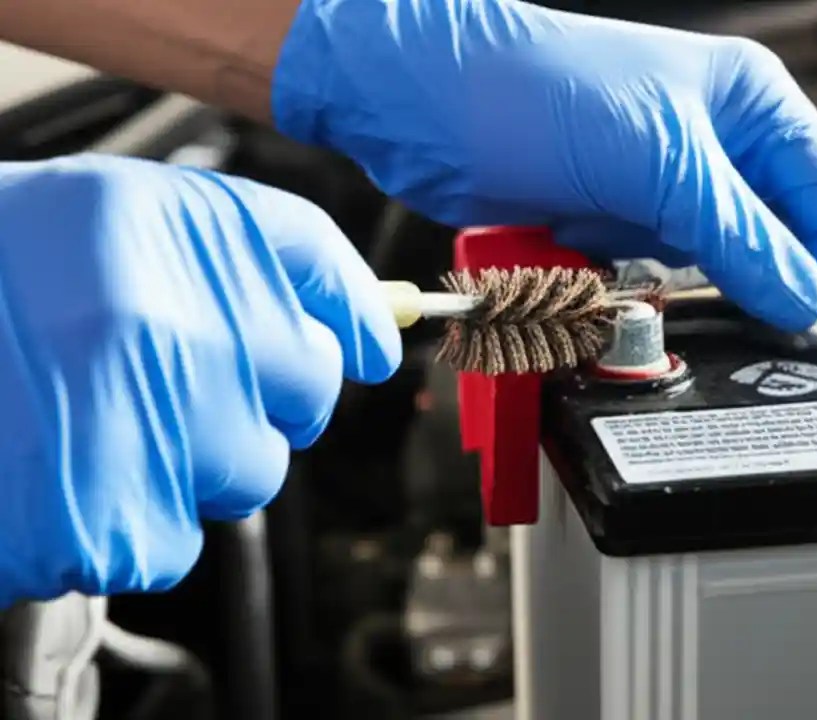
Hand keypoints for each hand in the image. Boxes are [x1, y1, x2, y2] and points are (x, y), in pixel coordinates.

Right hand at [0, 154, 399, 607]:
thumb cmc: (10, 263)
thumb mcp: (140, 210)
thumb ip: (284, 256)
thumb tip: (380, 341)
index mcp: (187, 240)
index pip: (322, 344)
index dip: (304, 360)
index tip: (292, 364)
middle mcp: (175, 333)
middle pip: (293, 421)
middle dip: (241, 411)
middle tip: (149, 383)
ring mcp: (139, 431)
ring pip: (238, 484)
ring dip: (182, 466)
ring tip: (91, 419)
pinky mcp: (101, 523)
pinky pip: (166, 544)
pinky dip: (122, 520)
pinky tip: (61, 466)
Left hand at [271, 0, 816, 331]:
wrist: (424, 98)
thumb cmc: (542, 88)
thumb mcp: (664, 165)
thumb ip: (744, 239)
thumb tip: (809, 300)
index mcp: (755, 108)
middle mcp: (719, 149)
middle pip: (784, 243)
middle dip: (773, 288)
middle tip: (768, 339)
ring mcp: (666, 191)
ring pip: (720, 271)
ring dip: (706, 299)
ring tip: (683, 308)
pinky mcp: (616, 226)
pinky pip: (657, 282)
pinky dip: (649, 301)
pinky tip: (633, 299)